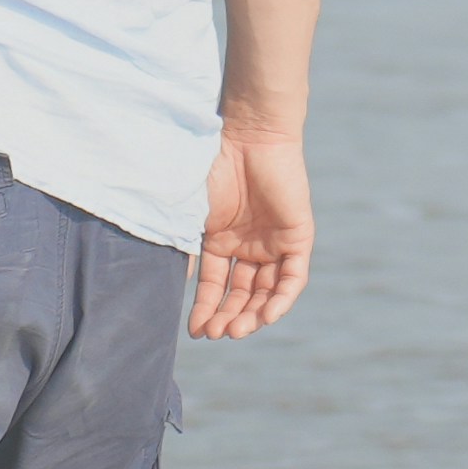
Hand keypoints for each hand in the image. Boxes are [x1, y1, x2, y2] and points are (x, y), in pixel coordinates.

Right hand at [190, 120, 310, 338]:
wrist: (248, 134)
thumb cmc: (214, 166)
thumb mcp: (193, 214)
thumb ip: (186, 248)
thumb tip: (170, 287)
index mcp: (222, 241)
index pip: (215, 286)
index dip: (206, 310)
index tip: (195, 333)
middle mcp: (249, 246)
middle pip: (242, 293)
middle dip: (229, 316)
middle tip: (217, 334)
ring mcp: (274, 242)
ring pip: (267, 291)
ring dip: (253, 313)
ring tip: (236, 330)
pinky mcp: (298, 236)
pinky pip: (293, 276)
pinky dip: (282, 298)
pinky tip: (266, 316)